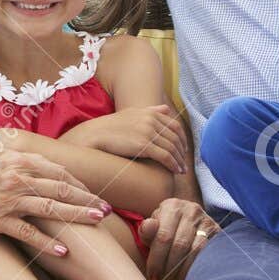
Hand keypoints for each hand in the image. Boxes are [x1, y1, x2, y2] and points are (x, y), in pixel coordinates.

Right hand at [0, 143, 108, 256]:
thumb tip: (40, 166)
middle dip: (88, 200)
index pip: (60, 173)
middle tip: (108, 211)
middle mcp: (18, 177)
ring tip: (97, 223)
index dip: (80, 185)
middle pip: (62, 189)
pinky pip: (26, 231)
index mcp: (20, 161)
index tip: (94, 195)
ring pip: (51, 208)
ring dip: (77, 216)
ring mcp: (8, 199)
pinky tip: (62, 252)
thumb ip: (21, 160)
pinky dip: (46, 242)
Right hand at [61, 106, 188, 173]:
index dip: (182, 138)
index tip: (183, 149)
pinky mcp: (144, 145)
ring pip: (172, 148)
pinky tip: (175, 171)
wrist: (95, 135)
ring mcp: (148, 132)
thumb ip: (151, 110)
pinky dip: (173, 164)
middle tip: (184, 162)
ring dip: (179, 161)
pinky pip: (165, 156)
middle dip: (182, 152)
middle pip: (175, 138)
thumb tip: (166, 108)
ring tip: (181, 170)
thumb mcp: (132, 113)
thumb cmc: (112, 127)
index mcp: (150, 113)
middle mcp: (151, 121)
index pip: (175, 126)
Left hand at [138, 198, 220, 279]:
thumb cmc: (165, 228)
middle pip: (179, 245)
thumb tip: (148, 226)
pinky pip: (207, 254)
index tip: (152, 277)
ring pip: (195, 251)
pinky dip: (195, 268)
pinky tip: (187, 278)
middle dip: (169, 268)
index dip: (156, 260)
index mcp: (171, 206)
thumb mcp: (153, 228)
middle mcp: (191, 210)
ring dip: (182, 271)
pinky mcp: (218, 233)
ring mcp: (207, 220)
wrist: (189, 221)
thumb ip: (147, 230)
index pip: (163, 236)